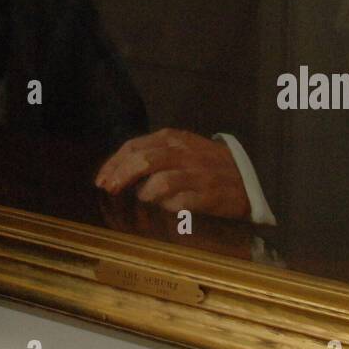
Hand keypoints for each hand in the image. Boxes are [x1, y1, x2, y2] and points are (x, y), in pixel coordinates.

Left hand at [94, 129, 251, 218]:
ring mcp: (196, 174)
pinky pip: (180, 202)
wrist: (247, 177)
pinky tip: (162, 210)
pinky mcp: (208, 194)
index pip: (134, 146)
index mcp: (172, 138)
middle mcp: (183, 153)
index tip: (101, 179)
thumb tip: (118, 169)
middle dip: (120, 176)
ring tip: (140, 201)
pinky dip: (166, 207)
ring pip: (160, 182)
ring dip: (143, 194)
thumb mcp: (180, 148)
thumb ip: (153, 154)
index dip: (113, 163)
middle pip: (143, 160)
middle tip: (109, 190)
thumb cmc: (205, 164)